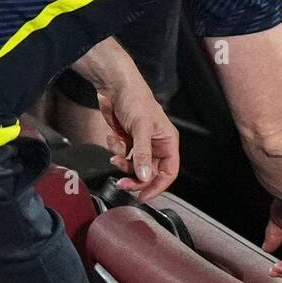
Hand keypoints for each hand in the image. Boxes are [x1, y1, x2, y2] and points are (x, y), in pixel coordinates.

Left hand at [97, 77, 179, 200]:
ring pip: (134, 166)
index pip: (169, 172)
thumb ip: (143, 154)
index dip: (158, 186)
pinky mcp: (127, 140)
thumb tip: (145, 178)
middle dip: (135, 179)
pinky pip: (122, 155)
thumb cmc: (135, 100)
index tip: (142, 196)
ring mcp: (141, 143)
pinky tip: (112, 136)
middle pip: (150, 173)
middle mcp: (156, 144)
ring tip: (114, 156)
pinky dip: (115, 149)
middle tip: (121, 184)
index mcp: (167, 141)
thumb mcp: (141, 128)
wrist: (114, 86)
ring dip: (122, 165)